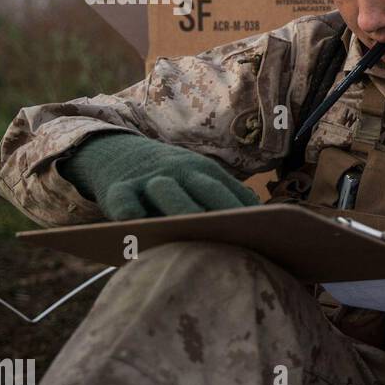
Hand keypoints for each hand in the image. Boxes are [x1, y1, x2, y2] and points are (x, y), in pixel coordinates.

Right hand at [60, 132, 259, 219]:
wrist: (117, 151)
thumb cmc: (170, 180)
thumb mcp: (196, 178)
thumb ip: (225, 197)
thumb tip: (267, 227)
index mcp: (204, 171)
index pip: (230, 191)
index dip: (246, 211)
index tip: (265, 231)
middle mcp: (179, 171)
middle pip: (204, 189)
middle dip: (221, 209)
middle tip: (237, 232)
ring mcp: (149, 178)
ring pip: (166, 191)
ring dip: (181, 208)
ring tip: (194, 229)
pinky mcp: (117, 188)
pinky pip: (123, 200)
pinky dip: (129, 210)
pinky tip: (136, 224)